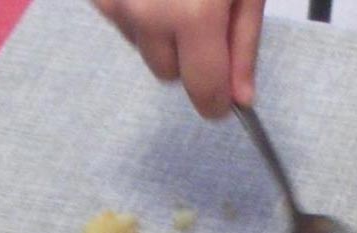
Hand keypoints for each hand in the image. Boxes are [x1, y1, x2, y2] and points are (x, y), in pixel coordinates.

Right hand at [90, 0, 265, 117]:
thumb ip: (243, 46)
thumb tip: (240, 98)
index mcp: (192, 16)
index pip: (204, 93)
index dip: (217, 97)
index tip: (223, 93)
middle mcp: (145, 13)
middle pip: (167, 73)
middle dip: (185, 54)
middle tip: (199, 9)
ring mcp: (113, 1)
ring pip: (140, 46)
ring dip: (156, 28)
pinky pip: (119, 18)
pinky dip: (134, 6)